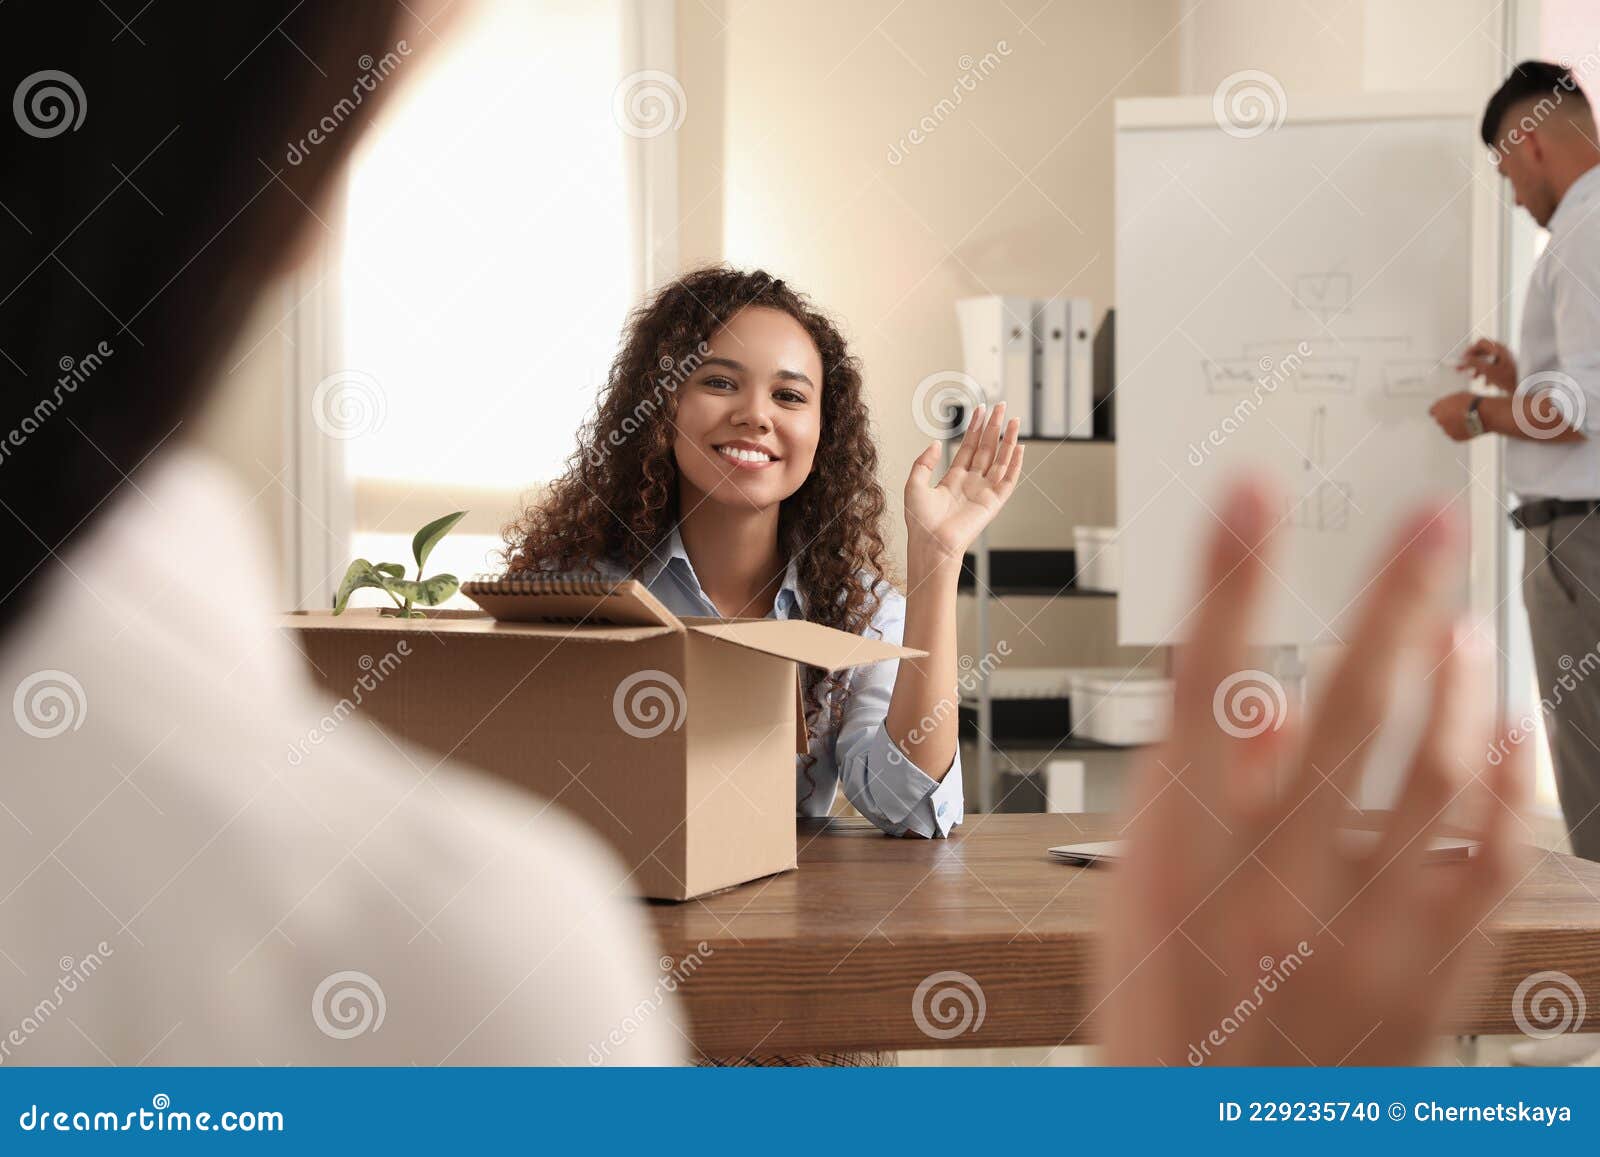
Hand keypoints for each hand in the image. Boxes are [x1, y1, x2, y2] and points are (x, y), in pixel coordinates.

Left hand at [904, 403, 1022, 569]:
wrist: (931, 544)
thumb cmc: (920, 522)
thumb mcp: (914, 484)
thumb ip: (923, 462)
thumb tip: (934, 443)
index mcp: (953, 479)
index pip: (969, 447)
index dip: (975, 428)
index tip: (981, 410)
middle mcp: (971, 483)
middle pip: (986, 449)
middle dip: (993, 427)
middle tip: (1000, 406)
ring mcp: (984, 492)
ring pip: (1000, 460)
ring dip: (1007, 439)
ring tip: (1013, 419)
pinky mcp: (994, 502)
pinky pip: (1009, 480)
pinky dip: (1015, 464)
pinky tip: (1019, 447)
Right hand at [1099, 480, 1530, 1065]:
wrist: (1214, 1132)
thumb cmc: (1168, 1008)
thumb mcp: (1140, 891)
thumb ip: (1198, 787)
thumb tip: (1272, 701)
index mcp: (1183, 856)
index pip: (1204, 687)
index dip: (1230, 579)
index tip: (1253, 492)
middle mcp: (1273, 884)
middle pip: (1347, 711)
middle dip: (1388, 599)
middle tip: (1424, 523)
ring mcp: (1358, 931)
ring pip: (1432, 775)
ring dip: (1455, 679)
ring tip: (1460, 615)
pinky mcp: (1424, 973)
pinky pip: (1487, 864)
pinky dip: (1506, 784)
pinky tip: (1509, 728)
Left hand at [1428, 390, 1480, 440]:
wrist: (1483, 413)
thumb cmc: (1472, 402)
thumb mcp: (1457, 396)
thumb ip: (1449, 403)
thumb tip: (1448, 406)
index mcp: (1438, 408)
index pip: (1432, 411)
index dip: (1439, 411)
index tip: (1444, 411)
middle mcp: (1439, 420)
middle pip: (1441, 420)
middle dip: (1447, 419)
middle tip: (1459, 416)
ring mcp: (1446, 430)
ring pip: (1448, 428)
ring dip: (1455, 426)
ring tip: (1468, 421)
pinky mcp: (1454, 438)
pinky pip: (1456, 435)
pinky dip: (1461, 432)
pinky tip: (1470, 427)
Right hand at [1456, 338, 1515, 391]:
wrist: (1524, 388)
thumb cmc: (1509, 379)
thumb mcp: (1488, 370)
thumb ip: (1474, 363)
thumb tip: (1465, 358)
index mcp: (1499, 349)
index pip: (1481, 343)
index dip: (1470, 350)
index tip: (1463, 358)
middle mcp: (1502, 352)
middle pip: (1482, 352)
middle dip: (1472, 362)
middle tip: (1462, 368)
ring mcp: (1504, 359)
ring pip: (1486, 361)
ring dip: (1478, 369)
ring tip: (1474, 378)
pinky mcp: (1506, 367)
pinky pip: (1492, 367)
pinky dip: (1486, 374)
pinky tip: (1486, 383)